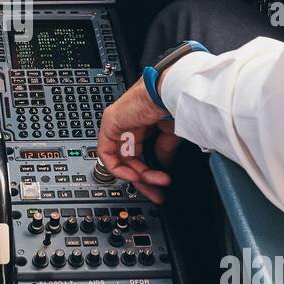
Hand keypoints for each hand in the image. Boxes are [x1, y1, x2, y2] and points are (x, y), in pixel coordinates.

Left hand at [97, 80, 181, 203]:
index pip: (139, 154)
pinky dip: (118, 168)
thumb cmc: (177, 102)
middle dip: (144, 180)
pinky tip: (134, 176)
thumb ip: (163, 149)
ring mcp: (118, 122)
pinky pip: (107, 152)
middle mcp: (129, 123)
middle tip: (157, 193)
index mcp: (143, 122)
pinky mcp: (110, 122)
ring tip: (155, 182)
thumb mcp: (171, 133)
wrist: (173, 91)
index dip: (149, 174)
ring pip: (120, 159)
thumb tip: (162, 164)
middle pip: (130, 160)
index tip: (160, 186)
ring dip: (138, 176)